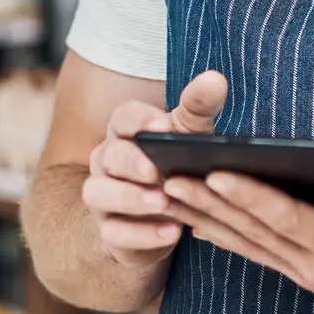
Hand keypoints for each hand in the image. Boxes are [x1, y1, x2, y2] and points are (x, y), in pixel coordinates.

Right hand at [83, 71, 226, 268]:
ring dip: (129, 199)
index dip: (138, 121)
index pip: (121, 118)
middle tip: (156, 170)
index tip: (161, 125)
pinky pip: (114, 233)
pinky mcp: (110, 232)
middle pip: (109, 155)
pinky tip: (171, 232)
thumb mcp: (190, 136)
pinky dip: (141, 234)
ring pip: (99, 193)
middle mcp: (106, 161)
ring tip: (163, 202)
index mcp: (125, 133)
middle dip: (131, 162)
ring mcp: (103, 197)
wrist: (166, 217)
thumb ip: (199, 108)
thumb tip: (215, 79)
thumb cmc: (177, 164)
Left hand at [165, 174, 313, 313]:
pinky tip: (195, 218)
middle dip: (208, 201)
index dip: (252, 196)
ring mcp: (305, 272)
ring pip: (244, 241)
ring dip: (203, 216)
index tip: (217, 172)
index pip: (288, 220)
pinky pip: (253, 250)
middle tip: (166, 174)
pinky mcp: (303, 272)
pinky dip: (222, 233)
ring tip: (165, 189)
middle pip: (252, 229)